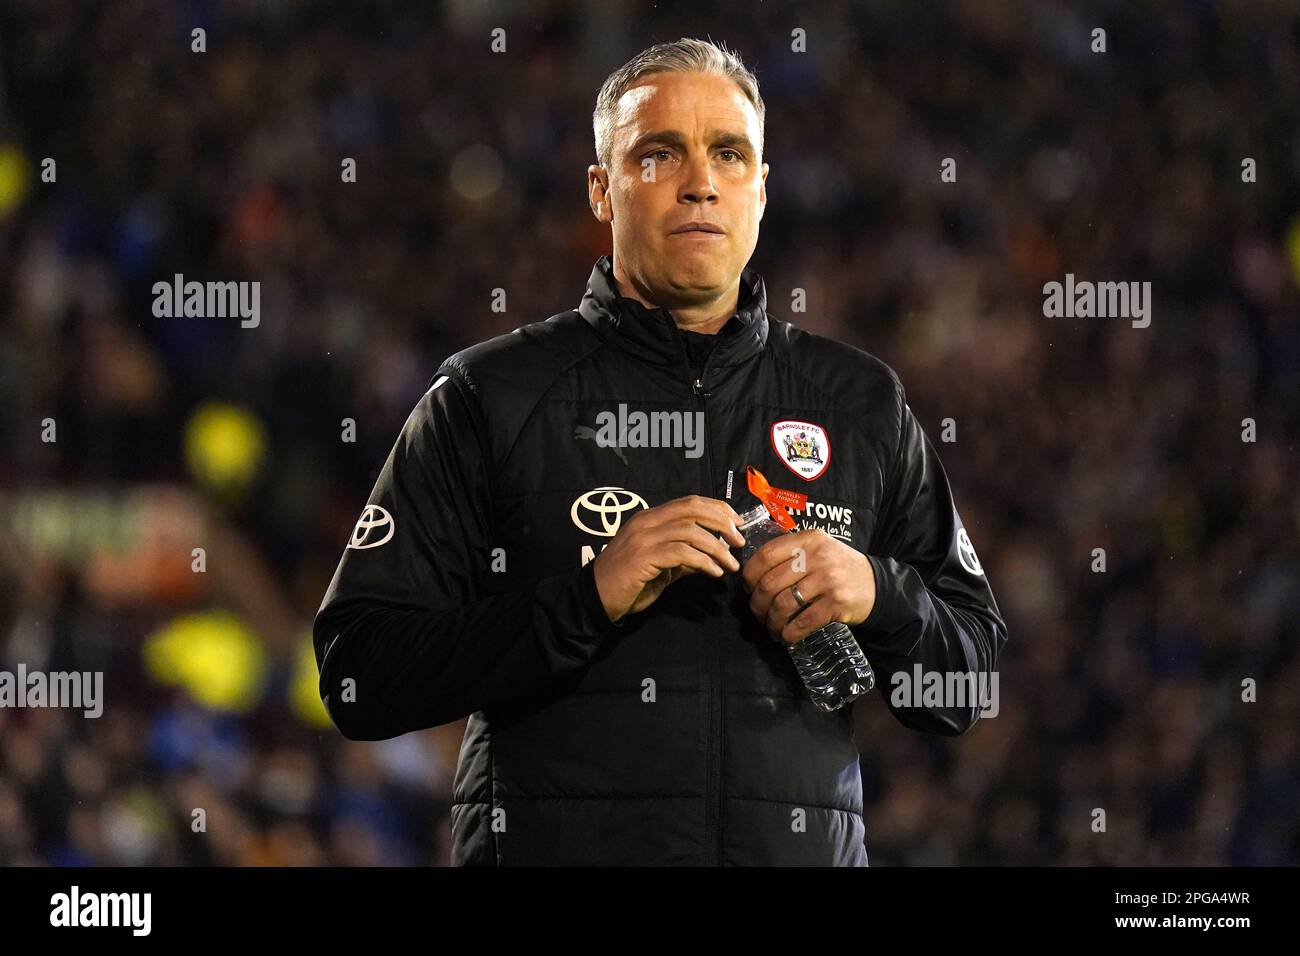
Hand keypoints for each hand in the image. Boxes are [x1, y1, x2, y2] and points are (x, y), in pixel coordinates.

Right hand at [591, 495, 745, 623]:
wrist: (596, 598)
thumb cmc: (628, 582)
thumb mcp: (662, 566)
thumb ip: (684, 557)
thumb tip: (712, 555)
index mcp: (649, 518)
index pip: (689, 502)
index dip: (717, 508)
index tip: (736, 522)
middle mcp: (646, 521)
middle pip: (692, 509)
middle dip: (721, 522)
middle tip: (738, 541)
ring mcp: (643, 537)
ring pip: (690, 530)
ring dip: (716, 547)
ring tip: (730, 564)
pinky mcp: (642, 556)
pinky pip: (681, 552)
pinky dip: (703, 561)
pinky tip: (714, 572)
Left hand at [740, 529, 875, 644]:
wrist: (877, 584)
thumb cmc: (839, 566)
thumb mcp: (818, 548)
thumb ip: (790, 551)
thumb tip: (753, 570)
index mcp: (808, 540)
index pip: (766, 555)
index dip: (750, 574)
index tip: (747, 587)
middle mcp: (818, 557)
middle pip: (770, 583)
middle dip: (757, 603)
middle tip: (757, 612)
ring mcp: (828, 581)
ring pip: (783, 605)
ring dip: (771, 621)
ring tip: (772, 627)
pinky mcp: (836, 604)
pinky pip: (802, 622)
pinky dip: (788, 633)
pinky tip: (785, 636)